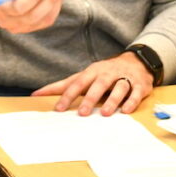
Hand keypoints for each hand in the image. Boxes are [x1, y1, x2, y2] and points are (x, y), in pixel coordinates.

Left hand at [32, 52, 152, 115]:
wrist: (136, 62)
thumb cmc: (104, 73)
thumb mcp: (84, 76)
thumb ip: (63, 86)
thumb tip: (36, 94)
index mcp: (93, 71)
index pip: (78, 82)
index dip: (68, 95)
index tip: (59, 109)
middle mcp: (108, 73)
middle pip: (99, 84)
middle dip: (90, 98)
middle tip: (82, 113)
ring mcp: (124, 78)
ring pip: (119, 87)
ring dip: (112, 100)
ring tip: (105, 114)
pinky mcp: (139, 85)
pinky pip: (136, 92)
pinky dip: (131, 101)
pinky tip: (126, 111)